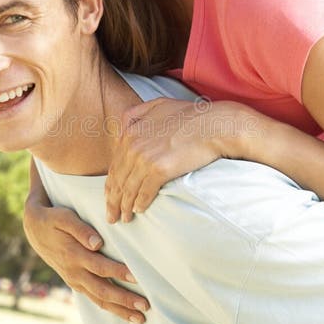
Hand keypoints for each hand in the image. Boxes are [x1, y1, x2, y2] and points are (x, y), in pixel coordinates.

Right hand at [23, 195, 149, 322]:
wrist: (34, 229)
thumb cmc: (54, 220)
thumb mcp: (64, 218)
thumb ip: (81, 230)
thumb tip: (97, 243)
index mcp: (73, 256)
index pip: (100, 267)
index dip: (118, 272)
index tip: (136, 277)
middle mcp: (74, 272)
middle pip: (102, 290)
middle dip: (124, 300)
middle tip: (145, 306)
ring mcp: (74, 280)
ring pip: (99, 299)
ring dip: (120, 310)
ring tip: (140, 318)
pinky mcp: (75, 283)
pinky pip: (94, 298)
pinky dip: (110, 307)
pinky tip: (124, 313)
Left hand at [105, 97, 248, 222]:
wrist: (213, 125)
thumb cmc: (190, 115)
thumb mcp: (158, 105)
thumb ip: (137, 114)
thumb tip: (124, 126)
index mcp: (130, 132)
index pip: (114, 164)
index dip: (111, 184)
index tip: (110, 196)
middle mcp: (133, 146)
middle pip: (117, 179)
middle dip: (112, 200)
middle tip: (111, 216)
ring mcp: (145, 158)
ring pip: (128, 188)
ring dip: (125, 206)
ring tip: (125, 218)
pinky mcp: (159, 170)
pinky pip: (145, 192)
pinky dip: (140, 203)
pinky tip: (139, 210)